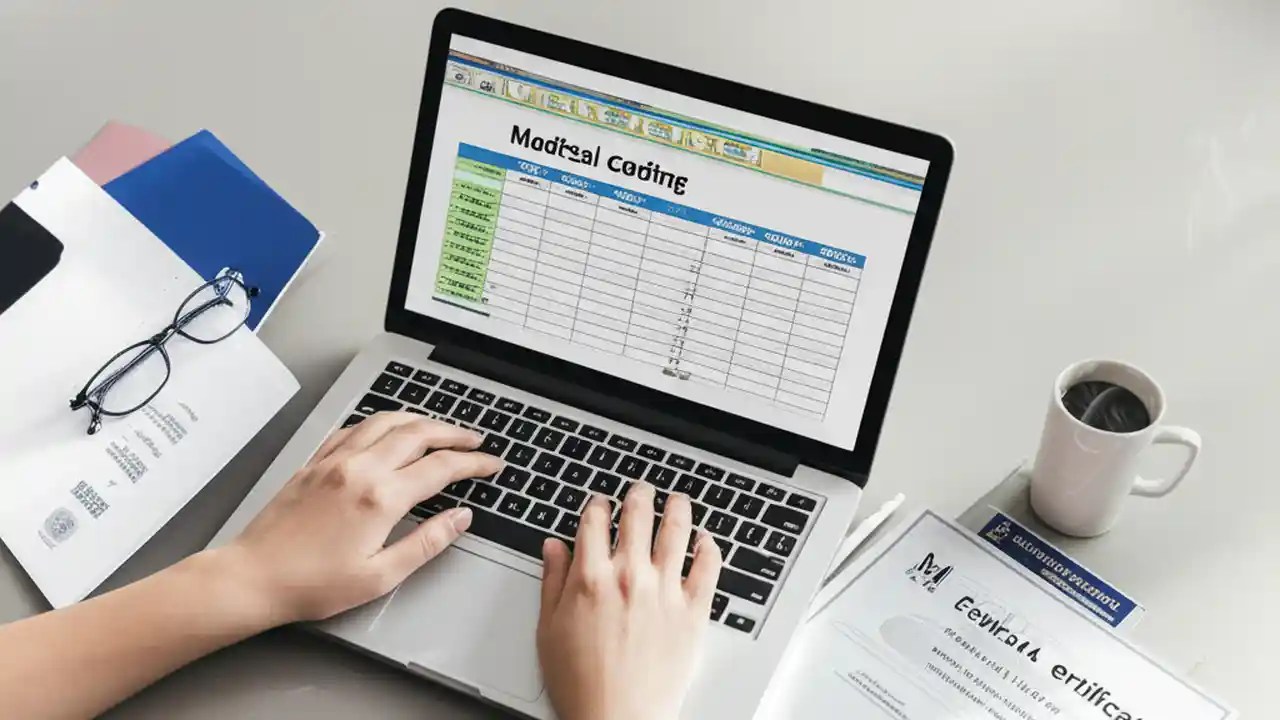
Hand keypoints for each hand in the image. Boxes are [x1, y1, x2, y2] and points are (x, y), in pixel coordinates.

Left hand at [220, 411, 503, 625]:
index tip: (492, 464)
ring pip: (386, 422)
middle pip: (418, 434)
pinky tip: (386, 429)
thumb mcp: (381, 576)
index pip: (441, 468)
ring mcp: (334, 461)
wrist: (253, 577)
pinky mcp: (314, 463)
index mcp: (381, 497)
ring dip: (419, 419)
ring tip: (438, 427)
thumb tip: (460, 518)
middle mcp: (360, 469)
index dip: (474, 463)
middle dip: (453, 433)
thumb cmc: (313, 585)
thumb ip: (427, 542)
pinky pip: (354, 428)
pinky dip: (379, 423)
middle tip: (474, 440)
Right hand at [537, 482, 722, 719]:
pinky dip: (709, 547)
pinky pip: (708, 568)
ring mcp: (665, 591)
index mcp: (591, 578)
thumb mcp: (549, 628)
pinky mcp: (693, 612)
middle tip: (641, 490)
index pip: (595, 521)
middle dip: (639, 496)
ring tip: (678, 500)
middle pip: (638, 516)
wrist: (616, 719)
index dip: (597, 506)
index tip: (600, 504)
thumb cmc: (581, 683)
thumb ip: (552, 581)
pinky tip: (706, 539)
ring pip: (676, 531)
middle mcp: (630, 577)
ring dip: (677, 508)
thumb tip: (553, 547)